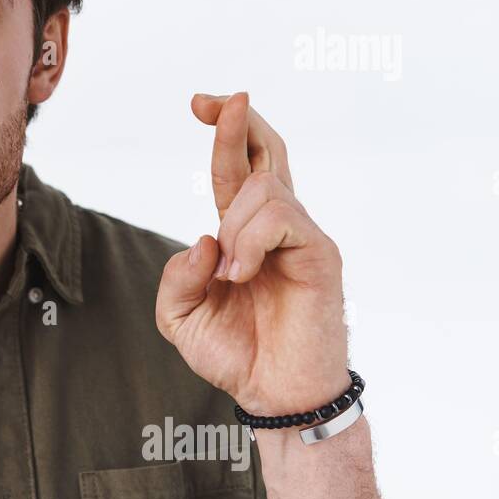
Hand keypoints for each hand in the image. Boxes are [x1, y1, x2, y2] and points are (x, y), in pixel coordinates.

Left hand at [155, 92, 349, 415]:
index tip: (198, 102)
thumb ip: (177, 276)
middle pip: (266, 150)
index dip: (223, 131)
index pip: (236, 167)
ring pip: (263, 188)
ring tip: (230, 276)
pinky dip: (249, 242)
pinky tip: (241, 275)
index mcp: (243, 233)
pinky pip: (280, 218)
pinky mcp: (321, 253)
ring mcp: (302, 236)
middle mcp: (277, 225)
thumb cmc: (237, 355)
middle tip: (209, 102)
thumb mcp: (181, 317)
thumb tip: (201, 239)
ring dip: (232, 226)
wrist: (275, 396)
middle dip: (236, 120)